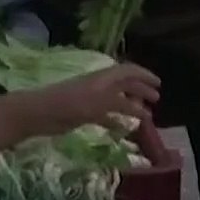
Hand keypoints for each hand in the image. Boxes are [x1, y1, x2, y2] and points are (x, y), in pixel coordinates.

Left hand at [25, 63, 160, 137]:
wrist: (39, 113)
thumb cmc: (69, 104)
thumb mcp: (98, 103)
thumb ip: (120, 104)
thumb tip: (142, 109)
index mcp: (103, 78)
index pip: (129, 71)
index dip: (145, 76)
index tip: (159, 85)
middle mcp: (99, 85)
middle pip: (124, 84)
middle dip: (140, 90)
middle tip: (156, 101)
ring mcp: (90, 99)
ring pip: (116, 100)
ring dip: (130, 106)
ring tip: (144, 117)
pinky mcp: (82, 112)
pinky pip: (104, 114)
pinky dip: (115, 119)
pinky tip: (122, 129)